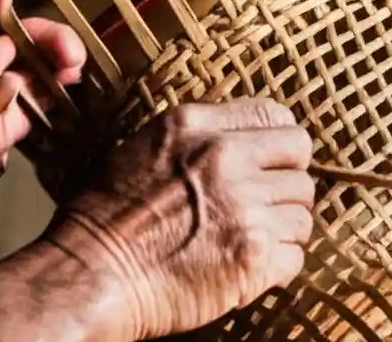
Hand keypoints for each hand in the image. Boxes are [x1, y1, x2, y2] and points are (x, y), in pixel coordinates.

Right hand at [45, 98, 314, 339]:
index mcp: (197, 126)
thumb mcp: (143, 148)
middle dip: (287, 182)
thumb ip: (198, 138)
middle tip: (267, 204)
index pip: (276, 115)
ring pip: (302, 211)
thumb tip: (241, 140)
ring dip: (284, 227)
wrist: (89, 278)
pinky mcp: (253, 256)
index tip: (272, 161)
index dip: (279, 142)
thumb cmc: (103, 219)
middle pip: (300, 159)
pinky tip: (252, 267)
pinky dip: (279, 265)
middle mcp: (227, 159)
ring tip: (252, 239)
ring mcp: (245, 208)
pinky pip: (295, 255)